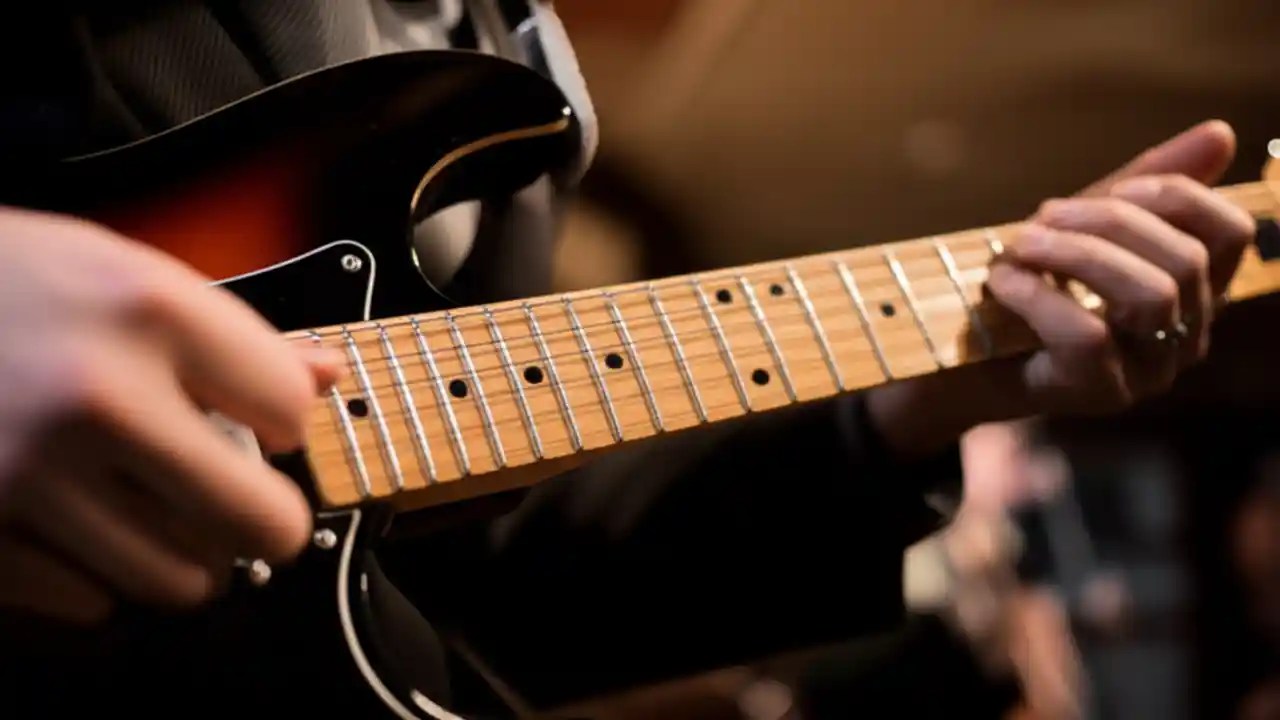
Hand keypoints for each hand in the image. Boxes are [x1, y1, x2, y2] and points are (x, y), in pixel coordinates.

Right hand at [0, 207, 343, 622]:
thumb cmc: (8, 283)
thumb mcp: (120, 271)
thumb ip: (230, 333)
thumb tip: (325, 375)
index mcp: (145, 312)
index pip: (289, 410)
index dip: (285, 421)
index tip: (260, 420)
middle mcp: (95, 397)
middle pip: (259, 523)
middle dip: (270, 522)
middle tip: (247, 507)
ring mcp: (28, 476)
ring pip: (182, 582)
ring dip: (188, 557)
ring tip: (161, 515)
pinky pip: (91, 605)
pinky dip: (100, 578)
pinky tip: (79, 526)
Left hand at [868, 120, 1256, 455]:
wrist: (957, 363)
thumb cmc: (1025, 291)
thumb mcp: (1079, 229)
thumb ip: (1141, 187)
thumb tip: (1220, 132)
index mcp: (1192, 293)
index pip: (1232, 234)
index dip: (1182, 197)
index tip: (1119, 187)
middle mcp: (1184, 338)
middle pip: (1186, 261)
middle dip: (1110, 222)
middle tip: (1045, 213)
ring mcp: (1146, 373)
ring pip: (1149, 297)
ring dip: (1078, 254)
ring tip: (1021, 242)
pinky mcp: (1097, 394)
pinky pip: (1088, 335)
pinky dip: (1038, 296)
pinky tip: (1002, 281)